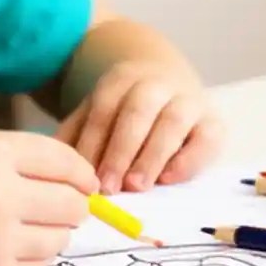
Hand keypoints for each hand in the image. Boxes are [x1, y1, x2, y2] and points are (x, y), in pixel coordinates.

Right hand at [0, 130, 99, 265]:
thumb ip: (23, 161)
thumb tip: (87, 187)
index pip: (66, 163)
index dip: (82, 174)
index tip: (85, 183)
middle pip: (72, 205)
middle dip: (70, 205)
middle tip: (52, 207)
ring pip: (60, 239)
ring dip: (49, 233)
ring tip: (18, 226)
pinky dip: (30, 258)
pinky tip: (4, 246)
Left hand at [55, 61, 222, 193]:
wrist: (168, 80)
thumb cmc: (124, 110)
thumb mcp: (95, 113)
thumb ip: (76, 135)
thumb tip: (51, 166)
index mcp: (121, 79)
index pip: (104, 109)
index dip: (94, 143)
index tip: (85, 177)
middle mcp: (157, 83)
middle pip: (138, 111)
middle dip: (121, 150)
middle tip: (109, 186)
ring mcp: (189, 99)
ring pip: (173, 120)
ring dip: (153, 155)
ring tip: (137, 186)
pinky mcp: (213, 121)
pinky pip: (208, 137)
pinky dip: (190, 159)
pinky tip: (169, 179)